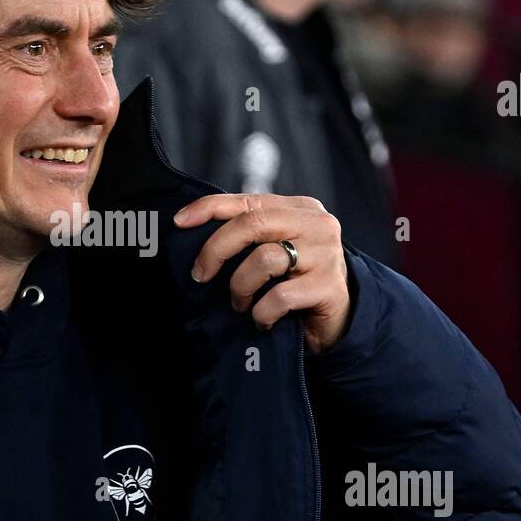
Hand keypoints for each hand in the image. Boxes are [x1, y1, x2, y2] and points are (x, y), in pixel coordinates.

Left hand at [174, 193, 349, 353]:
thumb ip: (248, 235)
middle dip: (216, 250)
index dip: (209, 208)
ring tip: (241, 303)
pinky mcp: (329, 286)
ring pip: (262, 260)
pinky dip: (261, 312)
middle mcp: (316, 225)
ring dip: (240, 288)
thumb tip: (193, 229)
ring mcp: (326, 254)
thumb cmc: (295, 282)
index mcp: (300, 208)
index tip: (180, 222)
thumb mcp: (274, 250)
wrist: (340, 319)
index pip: (248, 200)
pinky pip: (278, 297)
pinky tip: (263, 320)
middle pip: (252, 224)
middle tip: (200, 275)